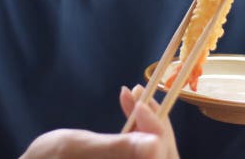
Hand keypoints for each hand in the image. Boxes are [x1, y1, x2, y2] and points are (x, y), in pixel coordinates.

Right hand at [20, 85, 178, 158]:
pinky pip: (145, 153)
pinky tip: (131, 113)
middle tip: (137, 93)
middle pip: (164, 155)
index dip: (157, 129)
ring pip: (157, 153)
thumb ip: (118, 149)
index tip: (140, 101)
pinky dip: (141, 131)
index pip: (161, 156)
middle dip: (153, 121)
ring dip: (148, 124)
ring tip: (132, 97)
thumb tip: (155, 146)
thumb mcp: (79, 148)